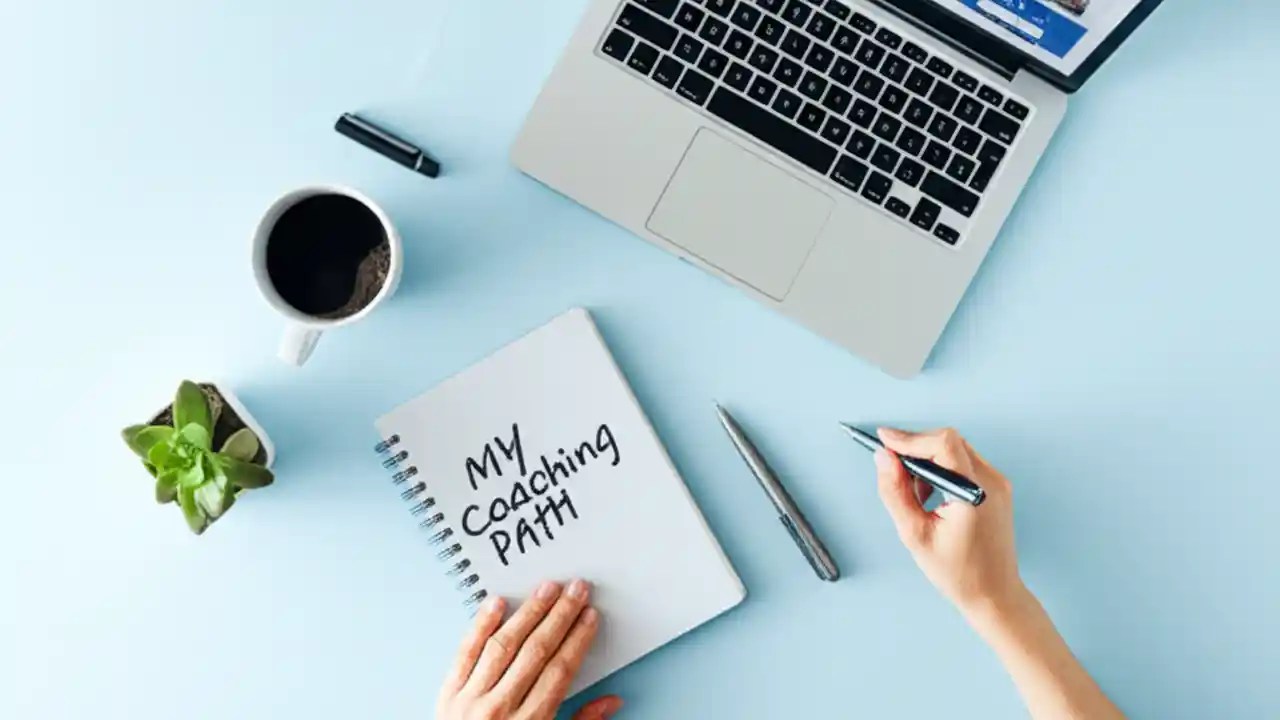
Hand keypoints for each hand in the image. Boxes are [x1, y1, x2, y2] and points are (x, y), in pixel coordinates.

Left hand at [436, 579, 622, 719]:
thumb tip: (610, 702)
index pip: (560, 671)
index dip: (577, 640)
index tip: (589, 617)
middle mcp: (500, 709)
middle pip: (536, 651)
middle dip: (560, 616)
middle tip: (576, 590)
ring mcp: (470, 700)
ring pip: (503, 645)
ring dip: (528, 613)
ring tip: (545, 589)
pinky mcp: (447, 694)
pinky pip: (465, 653)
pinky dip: (480, 625)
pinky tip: (496, 603)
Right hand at [873, 427, 1025, 622]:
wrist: (994, 594)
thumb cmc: (958, 572)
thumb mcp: (915, 534)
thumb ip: (895, 492)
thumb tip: (882, 458)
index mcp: (973, 493)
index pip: (942, 444)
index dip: (910, 438)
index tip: (884, 439)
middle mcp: (991, 481)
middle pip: (948, 442)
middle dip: (916, 451)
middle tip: (894, 471)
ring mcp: (998, 483)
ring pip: (954, 451)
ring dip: (928, 462)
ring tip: (916, 496)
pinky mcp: (996, 488)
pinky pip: (963, 464)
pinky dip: (942, 471)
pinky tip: (931, 499)